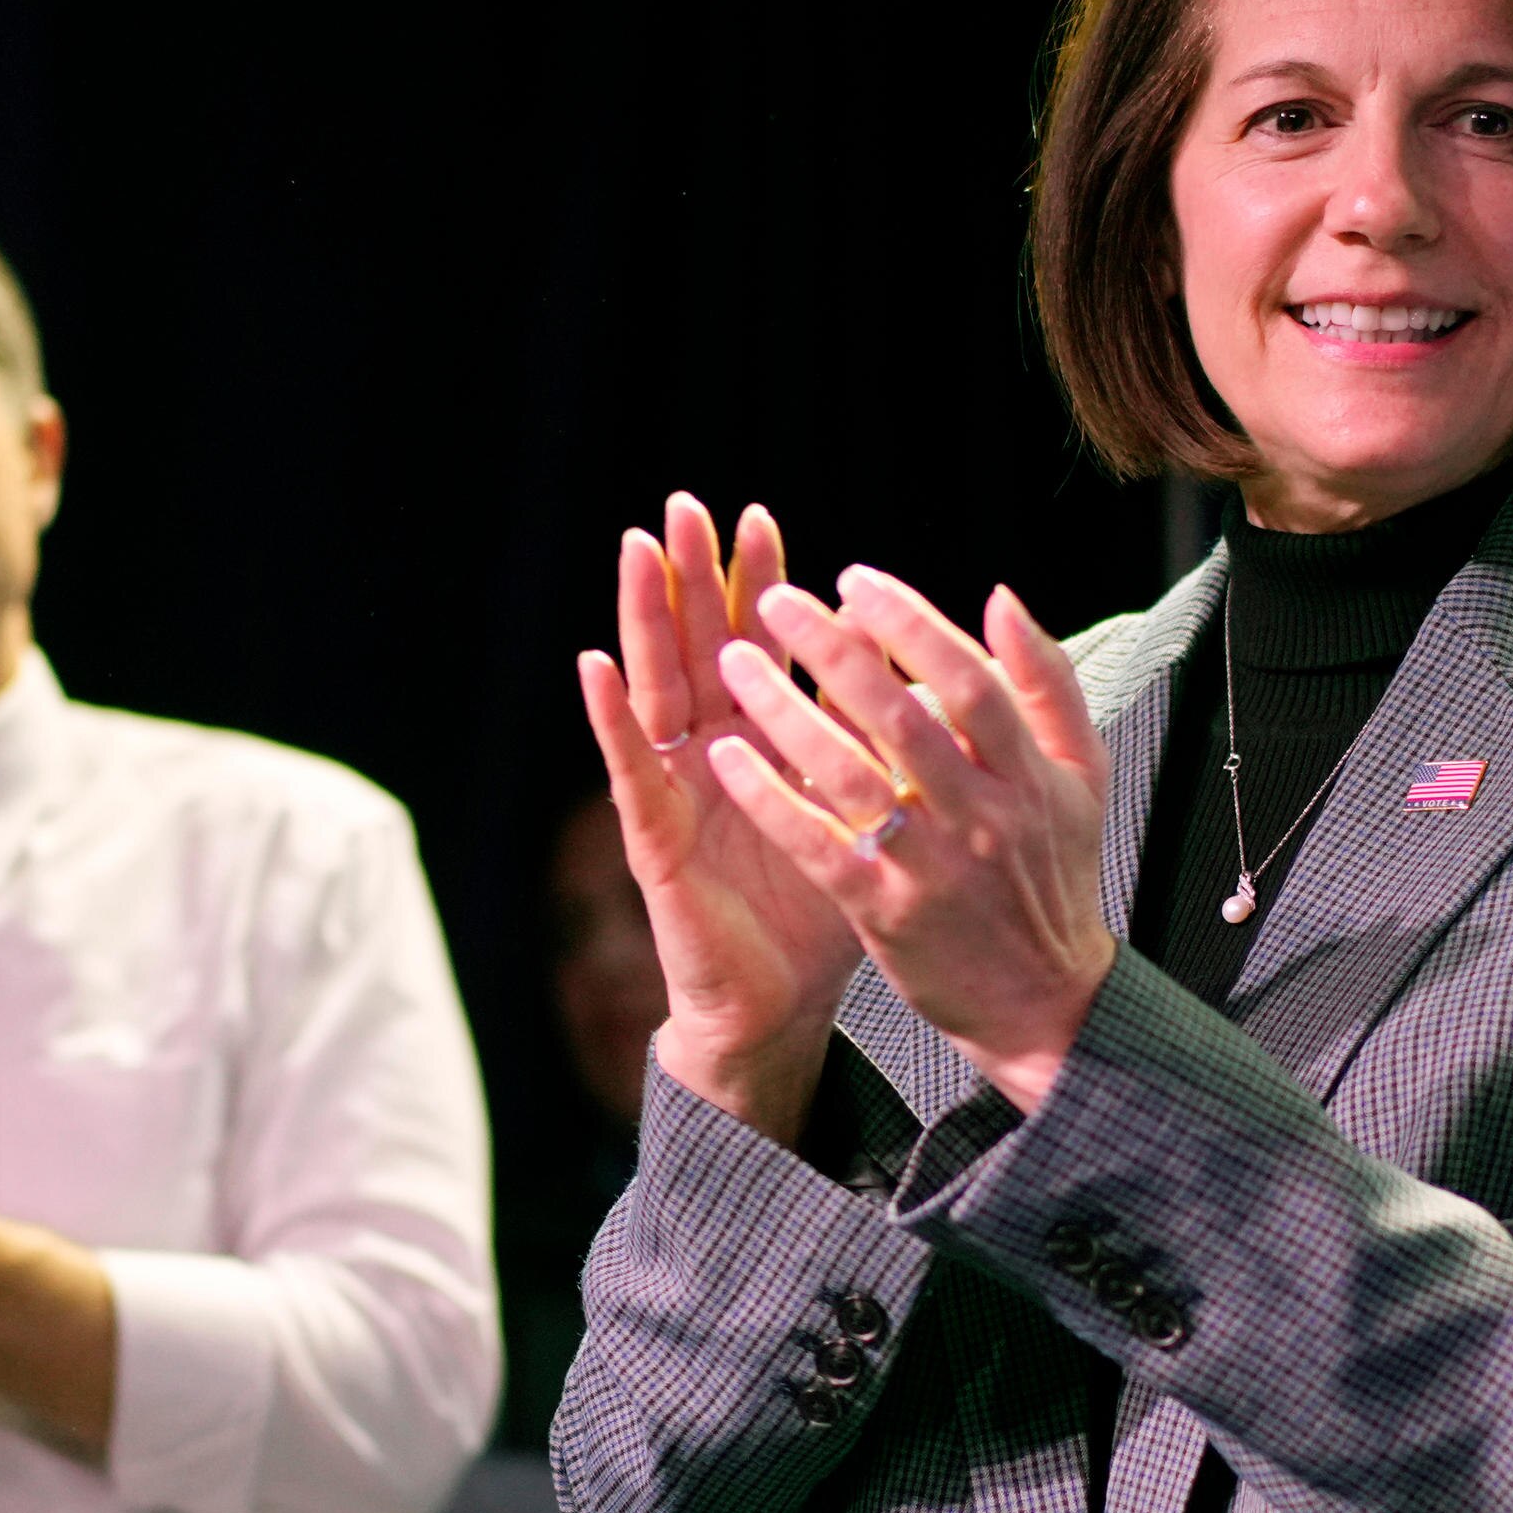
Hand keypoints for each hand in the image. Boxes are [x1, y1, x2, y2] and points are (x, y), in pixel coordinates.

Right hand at [577, 493, 864, 1137]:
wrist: (782, 1007)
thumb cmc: (819, 910)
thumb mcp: (857, 809)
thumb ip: (870, 739)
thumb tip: (915, 664)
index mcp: (758, 743)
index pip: (753, 645)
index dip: (753, 583)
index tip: (761, 518)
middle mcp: (708, 756)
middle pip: (693, 648)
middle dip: (690, 577)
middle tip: (686, 506)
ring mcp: (675, 792)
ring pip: (655, 689)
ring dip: (643, 620)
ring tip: (637, 552)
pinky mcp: (655, 840)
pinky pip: (631, 770)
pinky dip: (612, 718)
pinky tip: (597, 667)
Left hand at [703, 567, 1114, 1113]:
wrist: (1044, 999)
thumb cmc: (1052, 877)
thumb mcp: (1082, 776)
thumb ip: (1048, 684)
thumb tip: (1001, 599)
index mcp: (1029, 775)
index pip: (969, 681)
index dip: (910, 623)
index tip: (855, 580)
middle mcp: (983, 818)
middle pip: (904, 719)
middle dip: (835, 652)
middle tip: (777, 600)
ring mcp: (933, 869)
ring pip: (852, 778)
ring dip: (787, 713)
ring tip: (735, 661)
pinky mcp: (887, 914)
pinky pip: (820, 848)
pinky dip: (773, 799)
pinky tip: (729, 757)